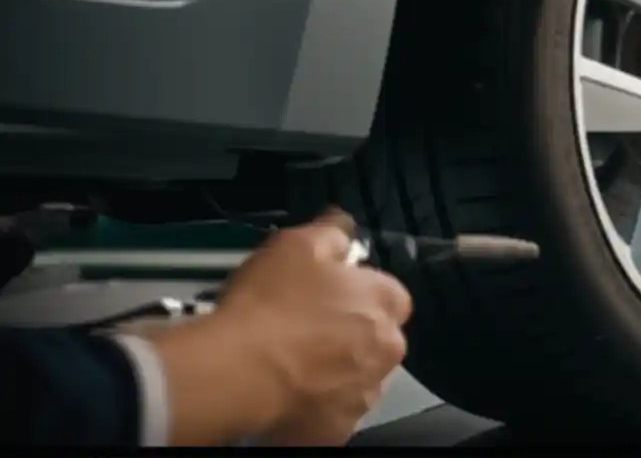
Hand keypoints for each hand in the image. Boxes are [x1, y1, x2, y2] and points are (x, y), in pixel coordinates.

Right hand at [145, 207, 412, 445]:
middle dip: (347, 333)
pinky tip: (284, 391)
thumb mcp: (298, 245)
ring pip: (355, 376)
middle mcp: (386, 349)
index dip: (355, 290)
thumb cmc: (270, 304)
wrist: (237, 372)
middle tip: (301, 327)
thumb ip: (331, 232)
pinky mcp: (337, 429)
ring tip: (287, 361)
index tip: (325, 292)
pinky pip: (331, 412)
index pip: (388, 293)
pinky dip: (313, 404)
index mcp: (385, 301)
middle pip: (375, 337)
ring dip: (332, 369)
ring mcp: (364, 393)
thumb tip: (343, 225)